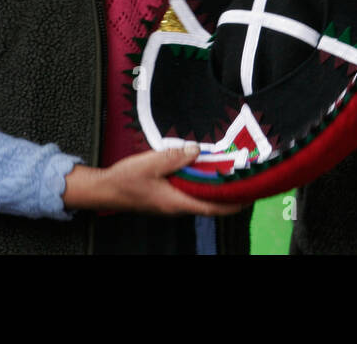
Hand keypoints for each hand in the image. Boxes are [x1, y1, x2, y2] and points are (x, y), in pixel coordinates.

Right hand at [63, 145, 246, 216]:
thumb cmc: (126, 179)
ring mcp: (171, 204)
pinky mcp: (166, 198)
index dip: (234, 203)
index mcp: (177, 202)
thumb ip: (176, 157)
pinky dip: (200, 184)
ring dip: (214, 188)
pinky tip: (202, 170)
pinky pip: (189, 193)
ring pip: (200, 198)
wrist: (106, 190)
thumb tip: (197, 150)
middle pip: (210, 203)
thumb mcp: (151, 163)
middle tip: (246, 179)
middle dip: (229, 194)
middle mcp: (178, 206)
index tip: (251, 195)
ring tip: (228, 172)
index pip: (213, 207)